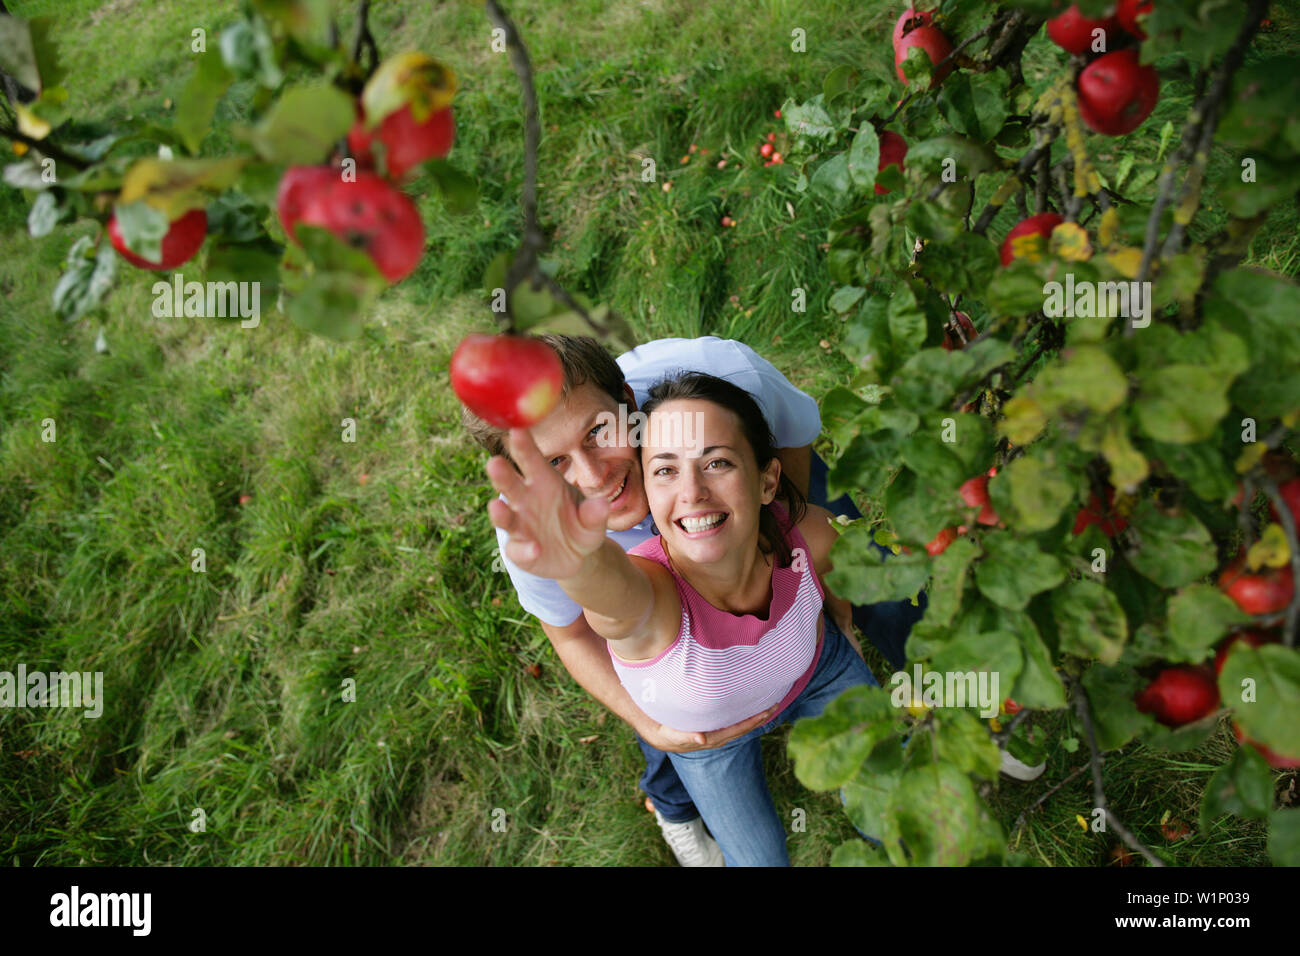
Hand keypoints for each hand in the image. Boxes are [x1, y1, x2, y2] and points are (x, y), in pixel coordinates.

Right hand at [486, 428, 610, 580]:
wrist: (579, 556)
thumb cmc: (583, 525)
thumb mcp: (594, 519)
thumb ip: (595, 513)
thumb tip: (601, 506)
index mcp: (544, 482)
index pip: (531, 460)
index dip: (523, 445)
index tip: (516, 430)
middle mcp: (526, 500)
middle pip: (510, 483)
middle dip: (501, 473)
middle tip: (494, 462)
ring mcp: (520, 525)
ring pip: (505, 515)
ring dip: (499, 512)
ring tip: (497, 507)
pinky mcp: (519, 550)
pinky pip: (517, 548)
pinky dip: (524, 549)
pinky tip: (535, 549)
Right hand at [640, 706, 778, 752]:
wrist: (657, 735)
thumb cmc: (664, 732)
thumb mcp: (671, 734)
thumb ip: (685, 736)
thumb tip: (701, 738)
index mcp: (709, 739)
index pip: (735, 730)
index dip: (750, 722)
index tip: (765, 713)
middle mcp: (716, 738)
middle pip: (741, 728)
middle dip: (758, 718)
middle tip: (774, 706)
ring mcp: (716, 733)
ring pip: (739, 726)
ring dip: (753, 717)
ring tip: (768, 706)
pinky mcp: (713, 728)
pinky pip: (732, 722)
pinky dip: (743, 716)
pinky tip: (750, 708)